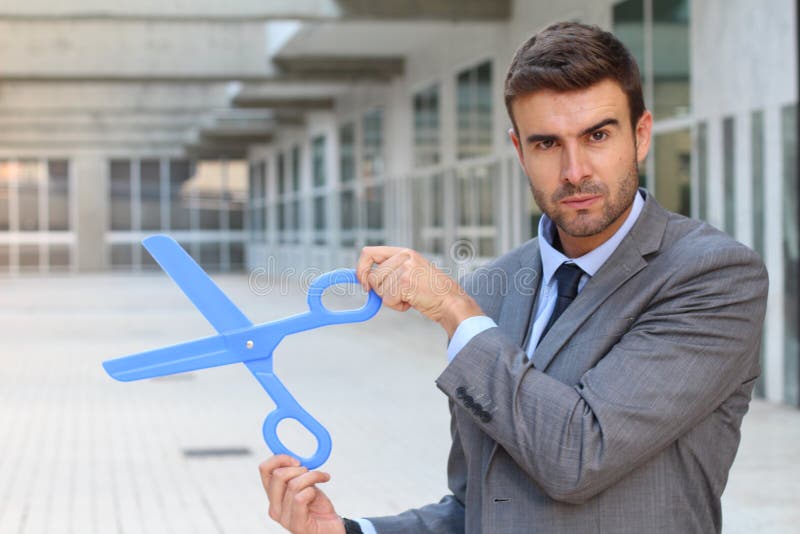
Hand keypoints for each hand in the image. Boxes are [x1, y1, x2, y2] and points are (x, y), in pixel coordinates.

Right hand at [259, 455, 344, 533]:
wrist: (331, 528)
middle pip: (277, 475)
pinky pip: (300, 498)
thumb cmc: (318, 507)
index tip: (296, 459)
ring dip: (312, 477)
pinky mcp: (296, 525)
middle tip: (310, 471)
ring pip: (293, 485)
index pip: (265, 470)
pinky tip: (317, 496)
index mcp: (274, 495)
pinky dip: (312, 491)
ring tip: (321, 480)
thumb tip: (293, 458)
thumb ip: (297, 473)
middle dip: (298, 468)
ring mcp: (284, 518)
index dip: (279, 458)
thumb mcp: (306, 484)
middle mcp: (274, 507)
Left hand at [356, 246, 482, 337]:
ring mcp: (405, 268)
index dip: (361, 268)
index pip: (369, 253)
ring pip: (380, 290)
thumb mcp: (410, 272)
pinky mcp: (405, 282)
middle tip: (403, 293)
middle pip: (374, 277)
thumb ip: (390, 271)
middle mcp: (404, 257)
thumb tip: (364, 279)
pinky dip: (398, 306)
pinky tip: (413, 301)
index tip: (363, 283)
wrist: (451, 301)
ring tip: (411, 296)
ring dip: (393, 299)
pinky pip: (388, 300)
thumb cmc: (430, 291)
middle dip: (383, 291)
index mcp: (404, 252)